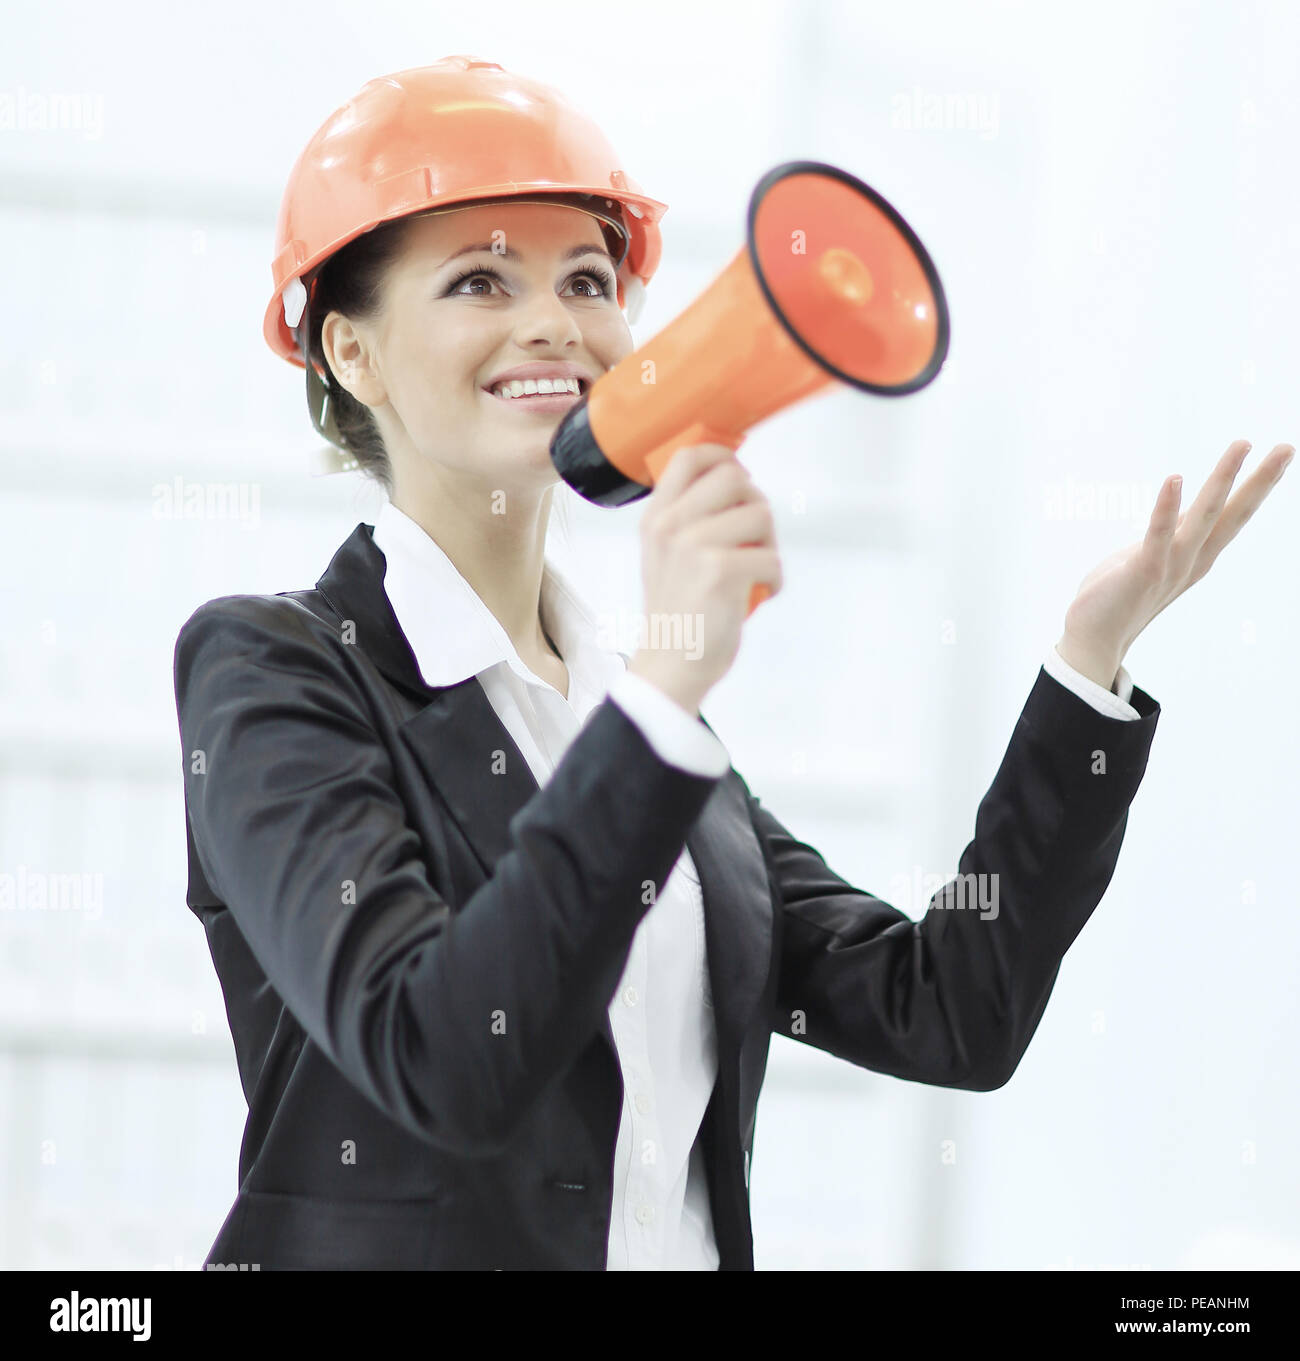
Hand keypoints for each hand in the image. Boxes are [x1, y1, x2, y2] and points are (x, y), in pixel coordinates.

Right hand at [627, 443, 781, 714]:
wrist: (671, 666)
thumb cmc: (678, 613)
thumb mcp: (665, 555)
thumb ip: (688, 517)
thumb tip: (734, 479)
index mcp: (656, 518)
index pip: (689, 457)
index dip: (723, 456)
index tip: (739, 476)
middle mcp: (670, 526)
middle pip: (734, 478)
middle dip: (755, 505)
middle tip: (752, 539)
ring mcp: (694, 546)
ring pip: (760, 514)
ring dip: (769, 545)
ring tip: (754, 571)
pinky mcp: (721, 571)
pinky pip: (772, 557)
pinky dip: (775, 579)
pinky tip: (758, 595)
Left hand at [1056, 438, 1294, 689]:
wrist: (1093, 640)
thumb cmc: (1118, 595)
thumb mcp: (1151, 556)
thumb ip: (1169, 534)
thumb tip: (1181, 510)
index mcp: (1197, 556)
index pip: (1233, 515)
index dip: (1256, 485)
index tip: (1282, 455)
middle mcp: (1192, 561)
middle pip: (1233, 514)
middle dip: (1260, 480)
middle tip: (1287, 446)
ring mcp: (1171, 566)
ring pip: (1203, 517)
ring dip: (1222, 480)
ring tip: (1242, 445)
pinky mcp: (1143, 571)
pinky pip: (1157, 535)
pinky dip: (1167, 507)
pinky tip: (1175, 479)